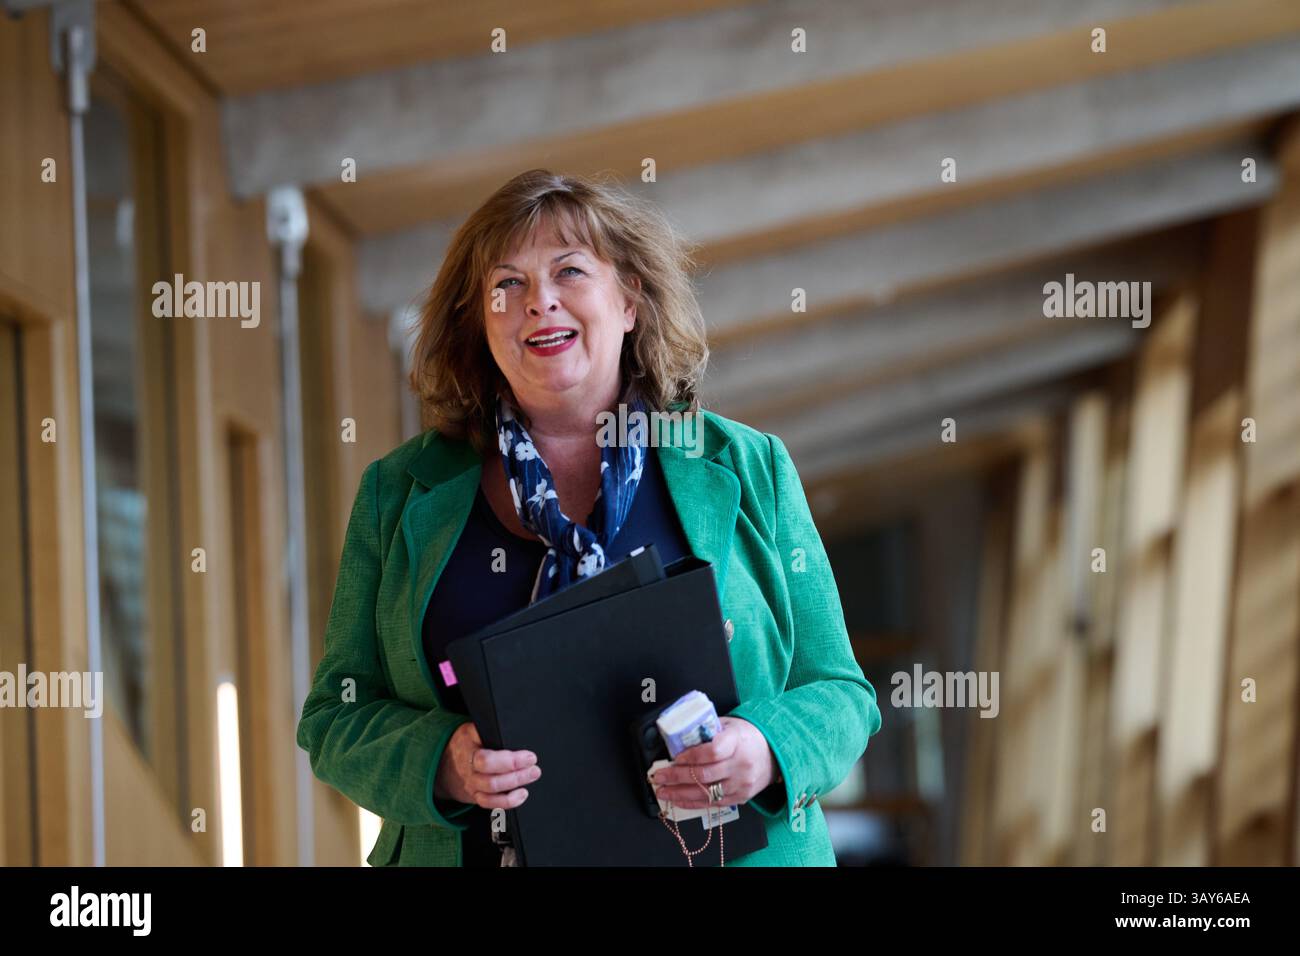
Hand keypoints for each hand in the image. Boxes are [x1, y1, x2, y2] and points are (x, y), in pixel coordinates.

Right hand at [434, 722, 540, 809]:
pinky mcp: (477, 796)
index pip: (486, 761)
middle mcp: (469, 773)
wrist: (446, 761)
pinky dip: (508, 802)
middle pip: (491, 781)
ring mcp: (472, 786)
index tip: (529, 757)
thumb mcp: (473, 729)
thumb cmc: (466, 742)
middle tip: (535, 769)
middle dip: (517, 776)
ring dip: (515, 789)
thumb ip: (489, 729)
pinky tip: (522, 794)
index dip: (510, 762)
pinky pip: (490, 805)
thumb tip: (512, 727)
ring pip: (492, 794)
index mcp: (468, 752)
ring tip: (531, 777)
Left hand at [649, 716, 773, 809]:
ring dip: (680, 793)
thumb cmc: (746, 736)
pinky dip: (693, 802)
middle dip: (676, 777)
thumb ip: (705, 731)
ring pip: (706, 793)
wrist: (773, 753)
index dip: (691, 756)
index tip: (675, 757)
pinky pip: (713, 803)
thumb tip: (677, 739)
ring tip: (663, 791)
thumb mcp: (728, 725)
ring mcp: (741, 783)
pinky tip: (678, 800)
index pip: (713, 751)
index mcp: (737, 742)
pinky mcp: (741, 797)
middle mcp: (741, 765)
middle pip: (705, 775)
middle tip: (659, 777)